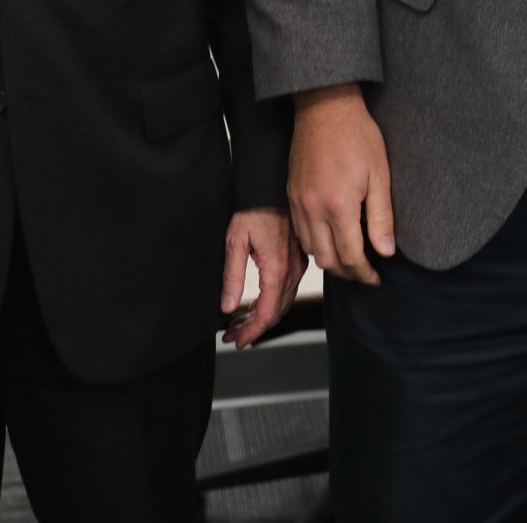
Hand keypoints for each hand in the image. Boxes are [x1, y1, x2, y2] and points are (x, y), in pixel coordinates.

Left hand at [219, 206, 300, 347]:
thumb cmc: (254, 209)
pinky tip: (257, 302)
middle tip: (233, 334)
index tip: (236, 339)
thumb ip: (232, 277)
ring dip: (262, 316)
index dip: (251, 331)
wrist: (272, 186)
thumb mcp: (235, 242)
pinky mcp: (298, 259)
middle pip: (276, 312)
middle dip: (254, 328)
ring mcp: (298, 265)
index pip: (267, 313)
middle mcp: (292, 270)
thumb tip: (228, 306)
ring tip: (240, 322)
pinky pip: (287, 289)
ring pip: (283, 302)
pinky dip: (272, 302)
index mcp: (277, 269)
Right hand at [288, 84, 395, 285]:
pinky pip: (300, 232)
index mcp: (338, 206)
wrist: (325, 107)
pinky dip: (315, 244)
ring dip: (330, 261)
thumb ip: (381, 217)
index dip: (364, 273)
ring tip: (350, 258)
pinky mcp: (291, 195)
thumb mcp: (380, 175)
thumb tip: (385, 252)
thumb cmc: (357, 136)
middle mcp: (313, 209)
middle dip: (348, 273)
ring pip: (311, 250)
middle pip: (327, 260)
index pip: (351, 256)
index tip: (376, 278)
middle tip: (365, 272)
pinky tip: (330, 239)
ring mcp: (298, 203)